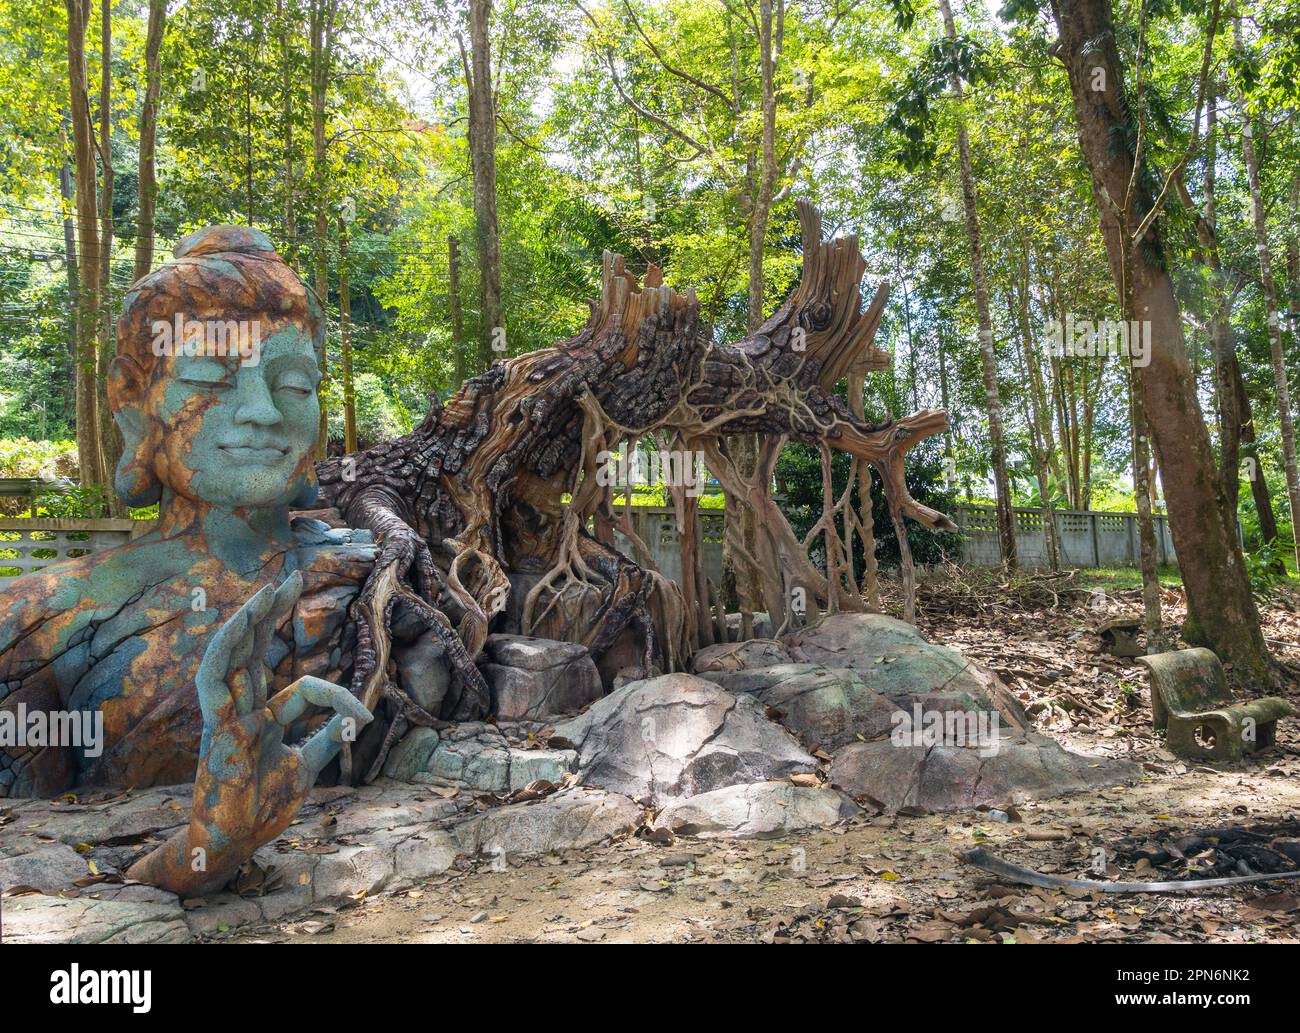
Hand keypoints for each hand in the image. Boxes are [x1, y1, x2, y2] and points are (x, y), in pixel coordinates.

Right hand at [127, 572, 371, 896]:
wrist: (232, 843)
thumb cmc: (261, 808)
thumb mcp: (304, 767)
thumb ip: (325, 738)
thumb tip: (357, 715)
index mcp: (262, 718)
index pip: (302, 689)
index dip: (337, 698)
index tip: (366, 717)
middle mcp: (242, 710)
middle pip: (254, 651)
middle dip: (272, 614)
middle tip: (293, 577)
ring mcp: (225, 717)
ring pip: (231, 656)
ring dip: (249, 621)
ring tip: (269, 588)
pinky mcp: (214, 727)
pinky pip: (213, 680)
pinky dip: (225, 649)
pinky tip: (240, 623)